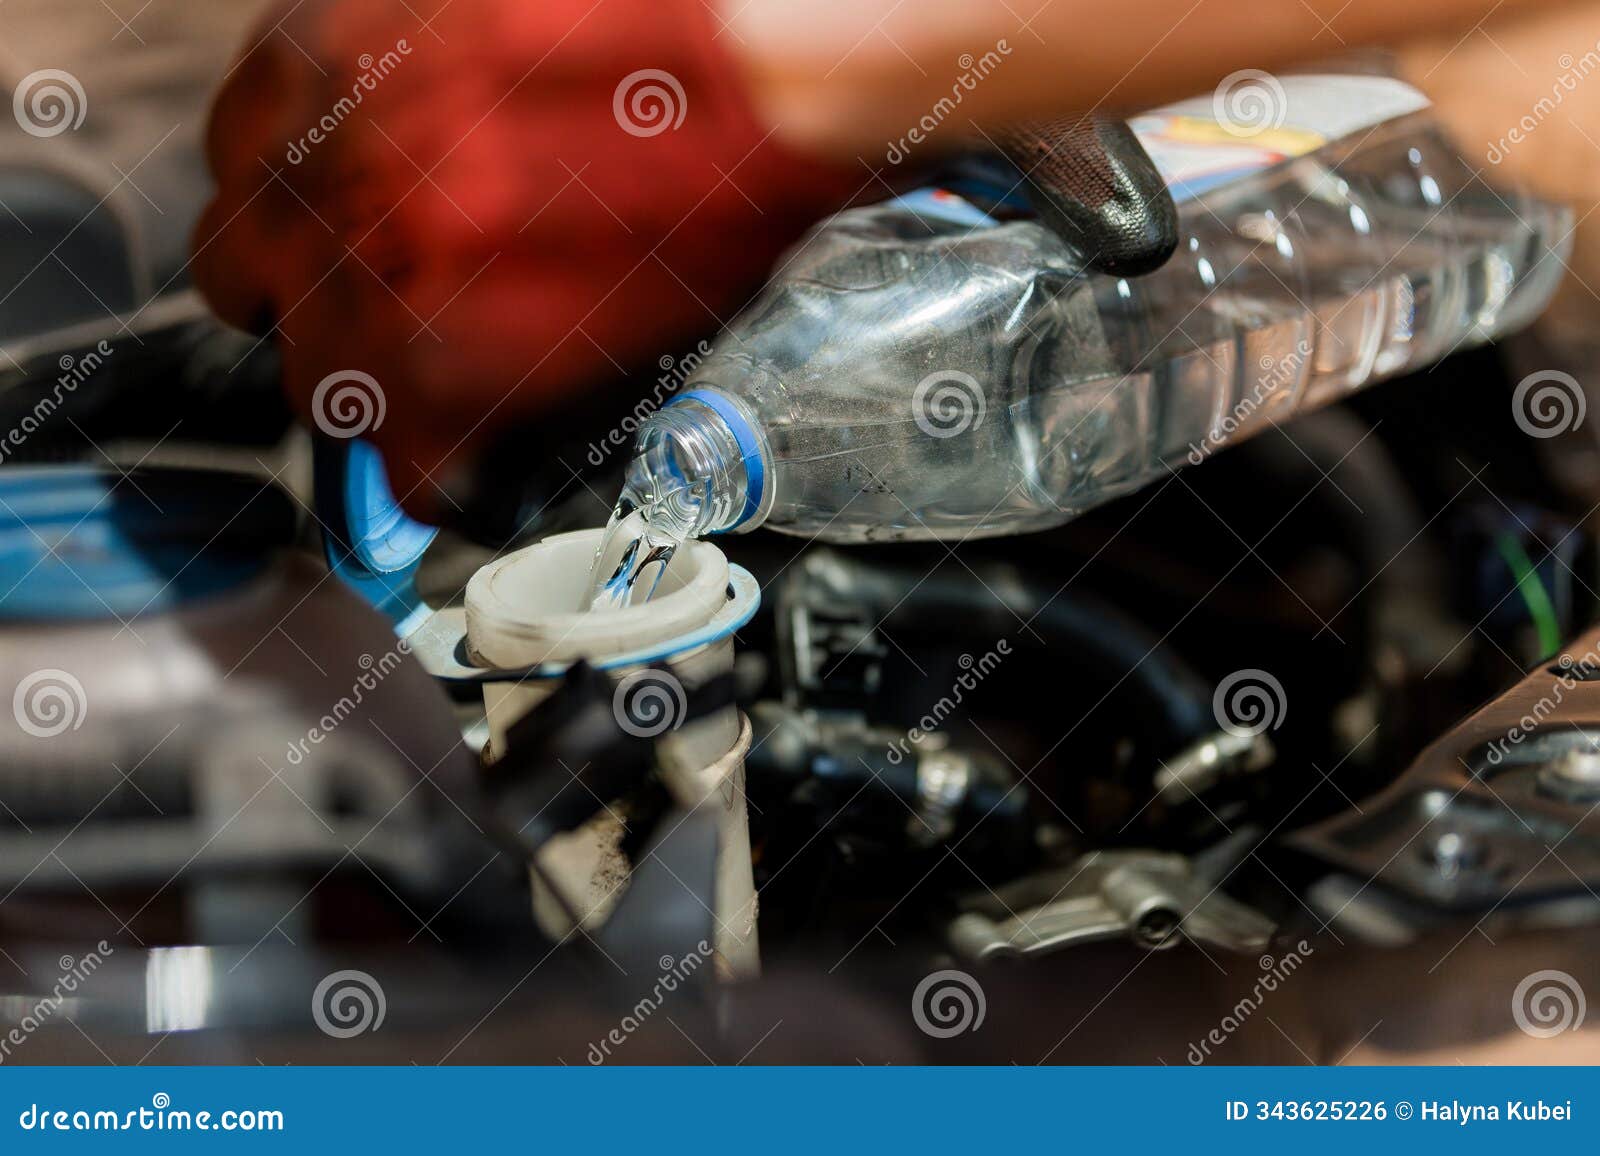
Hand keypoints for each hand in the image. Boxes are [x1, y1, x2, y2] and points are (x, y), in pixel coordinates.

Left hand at [194, 0, 860, 518]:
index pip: (243, 168)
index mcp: (323, 53)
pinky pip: (410, 467)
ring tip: (467, 385)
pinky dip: (450, 477)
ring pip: (323, 387)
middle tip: (406, 319)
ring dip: (386, 396)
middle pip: (267, 288)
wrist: (771, 97)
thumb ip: (403, 82)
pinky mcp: (446, 371)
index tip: (336, 244)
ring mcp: (376, 269)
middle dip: (330, 308)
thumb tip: (377, 155)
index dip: (300, 216)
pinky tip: (491, 450)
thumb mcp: (481, 19)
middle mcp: (328, 161)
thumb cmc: (660, 48)